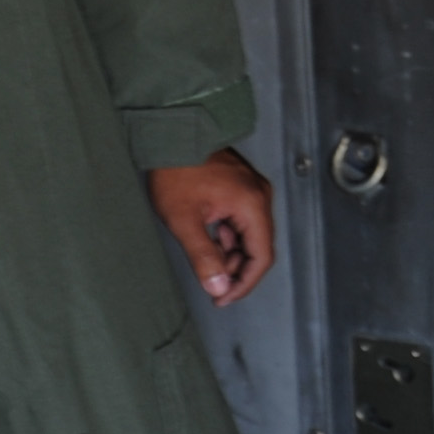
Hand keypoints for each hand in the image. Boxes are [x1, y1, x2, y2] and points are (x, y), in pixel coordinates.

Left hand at [146, 148, 276, 304]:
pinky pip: (243, 219)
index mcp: (252, 205)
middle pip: (258, 246)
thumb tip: (219, 288)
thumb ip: (204, 258)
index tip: (224, 298)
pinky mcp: (242, 186)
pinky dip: (228, 234)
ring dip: (230, 251)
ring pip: (250, 233)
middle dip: (235, 268)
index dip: (244, 283)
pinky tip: (208, 235)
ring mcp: (252, 189)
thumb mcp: (185, 221)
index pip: (262, 257)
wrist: (172, 135)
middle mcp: (260, 196)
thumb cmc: (176, 170)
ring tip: (203, 254)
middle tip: (210, 281)